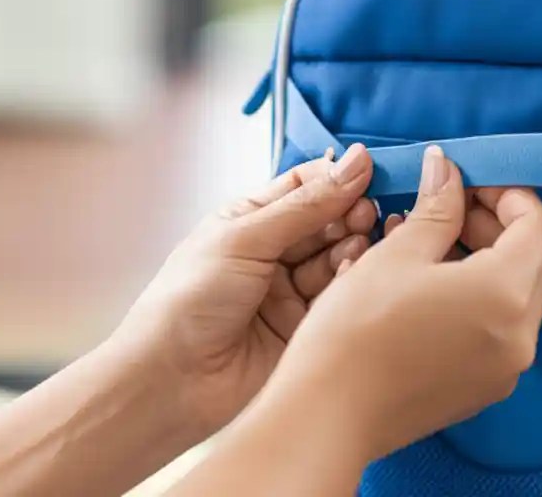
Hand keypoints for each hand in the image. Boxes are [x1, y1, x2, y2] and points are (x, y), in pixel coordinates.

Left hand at [114, 144, 376, 436]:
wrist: (171, 381)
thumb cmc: (188, 301)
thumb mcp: (246, 238)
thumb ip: (306, 204)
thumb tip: (356, 162)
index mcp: (250, 221)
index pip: (305, 186)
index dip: (338, 178)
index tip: (370, 171)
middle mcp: (273, 254)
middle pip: (327, 221)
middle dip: (350, 213)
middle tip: (368, 212)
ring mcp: (291, 292)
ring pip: (338, 258)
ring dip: (353, 246)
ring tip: (358, 242)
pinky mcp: (307, 329)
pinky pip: (340, 297)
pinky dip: (350, 282)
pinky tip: (353, 272)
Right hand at [258, 145, 541, 462]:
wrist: (326, 416)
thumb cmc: (355, 332)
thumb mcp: (397, 254)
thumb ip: (437, 208)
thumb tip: (448, 170)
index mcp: (506, 294)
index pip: (538, 226)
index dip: (509, 193)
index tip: (471, 181)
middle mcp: (521, 336)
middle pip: (535, 261)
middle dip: (500, 225)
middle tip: (452, 205)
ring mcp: (506, 368)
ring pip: (519, 296)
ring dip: (489, 260)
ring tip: (433, 241)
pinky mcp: (483, 388)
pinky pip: (500, 330)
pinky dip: (480, 298)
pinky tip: (431, 284)